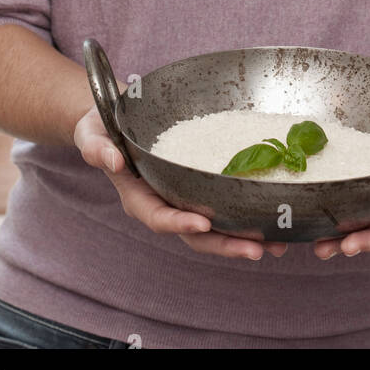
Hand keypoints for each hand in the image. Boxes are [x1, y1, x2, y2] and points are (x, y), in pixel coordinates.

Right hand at [73, 105, 288, 261]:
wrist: (115, 120)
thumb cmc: (101, 126)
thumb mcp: (91, 132)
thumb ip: (97, 147)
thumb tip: (114, 159)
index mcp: (137, 197)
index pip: (159, 217)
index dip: (180, 223)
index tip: (202, 224)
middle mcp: (163, 205)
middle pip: (196, 235)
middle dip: (225, 244)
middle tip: (257, 249)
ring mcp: (183, 200)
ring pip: (215, 229)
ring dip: (244, 238)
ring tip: (277, 244)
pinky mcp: (199, 189)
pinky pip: (224, 206)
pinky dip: (247, 215)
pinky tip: (273, 218)